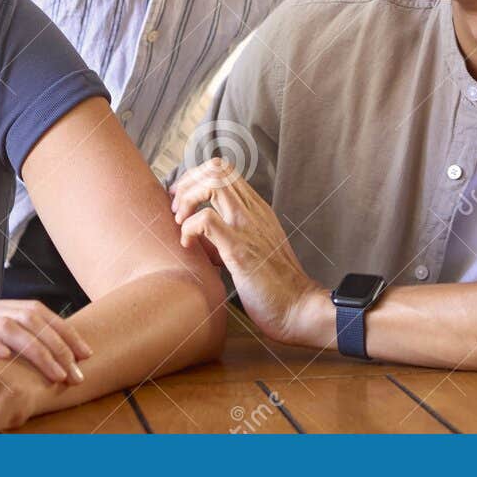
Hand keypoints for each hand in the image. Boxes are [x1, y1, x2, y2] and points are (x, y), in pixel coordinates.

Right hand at [0, 296, 91, 384]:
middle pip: (28, 319)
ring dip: (36, 351)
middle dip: (60, 345)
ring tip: (57, 372)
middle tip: (80, 370)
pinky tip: (5, 358)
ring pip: (5, 328)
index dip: (62, 330)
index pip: (33, 311)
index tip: (85, 353)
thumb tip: (12, 358)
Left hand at [169, 158, 325, 345]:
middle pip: (216, 167)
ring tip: (181, 223)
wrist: (299, 308)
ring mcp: (248, 228)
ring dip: (187, 199)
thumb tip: (200, 234)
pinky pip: (206, 221)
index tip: (183, 202)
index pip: (223, 170)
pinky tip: (187, 245)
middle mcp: (253, 211)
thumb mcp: (254, 249)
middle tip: (177, 210)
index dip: (196, 178)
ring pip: (212, 183)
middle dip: (187, 183)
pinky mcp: (240, 250)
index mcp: (256, 209)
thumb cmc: (276, 286)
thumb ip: (231, 235)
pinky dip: (188, 229)